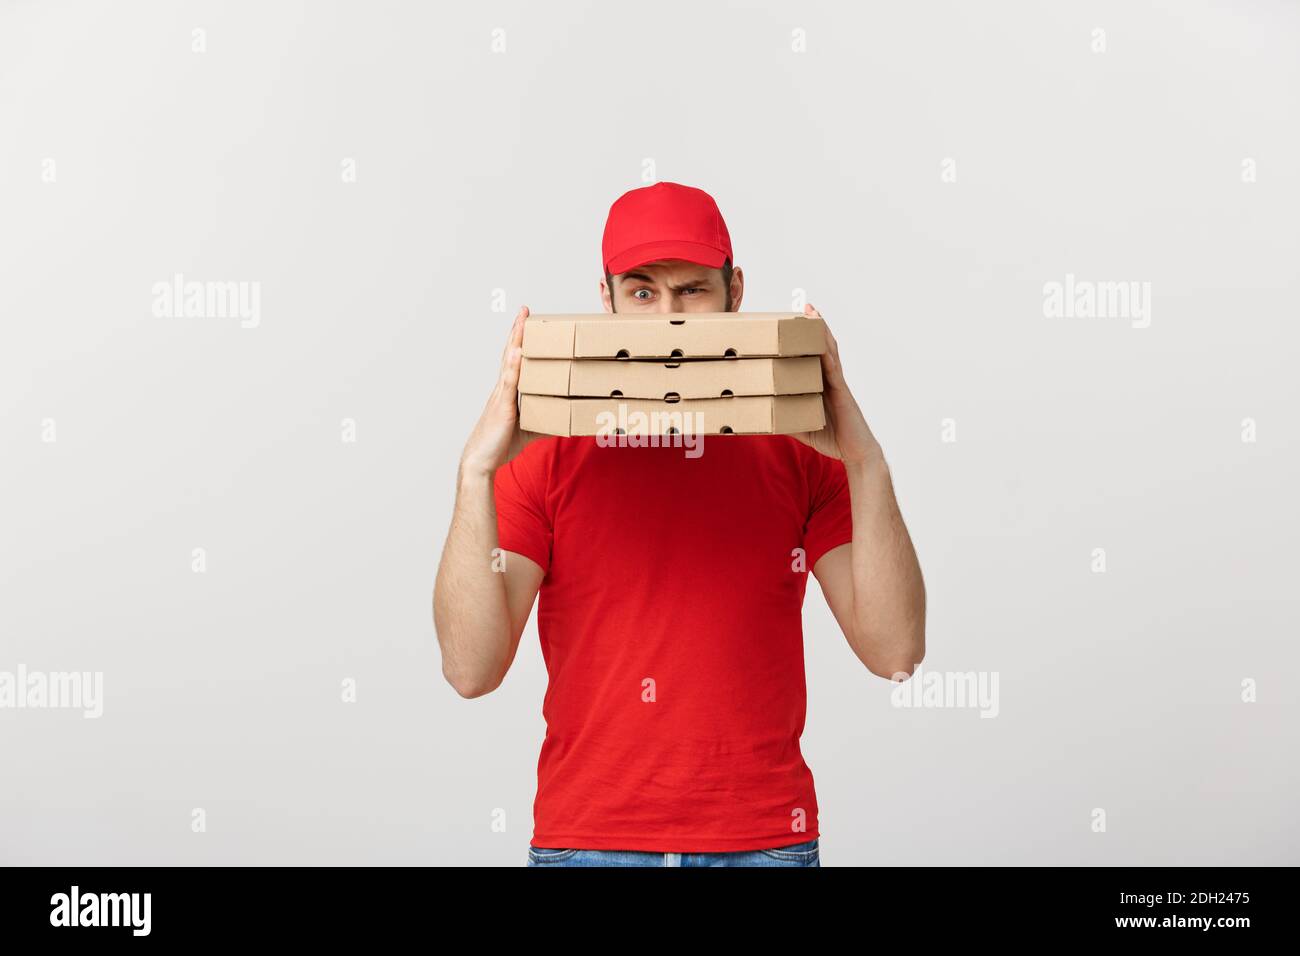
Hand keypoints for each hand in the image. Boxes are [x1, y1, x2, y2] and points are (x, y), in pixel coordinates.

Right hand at [459, 306, 542, 477]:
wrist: (480, 461)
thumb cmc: (499, 445)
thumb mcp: (528, 432)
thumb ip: (543, 422)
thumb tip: (563, 423)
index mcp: (508, 392)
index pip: (514, 361)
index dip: (519, 341)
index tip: (526, 322)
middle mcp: (503, 388)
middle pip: (510, 353)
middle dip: (518, 332)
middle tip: (525, 311)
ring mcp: (501, 395)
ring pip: (509, 362)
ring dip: (516, 340)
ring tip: (523, 320)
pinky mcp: (502, 405)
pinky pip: (509, 382)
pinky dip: (513, 365)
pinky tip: (518, 350)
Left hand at [791, 304, 881, 464]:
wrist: (856, 452)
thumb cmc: (833, 439)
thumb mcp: (801, 428)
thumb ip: (785, 420)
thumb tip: (764, 419)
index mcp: (820, 385)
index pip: (812, 357)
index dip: (804, 339)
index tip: (795, 321)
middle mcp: (830, 380)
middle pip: (822, 347)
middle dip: (814, 327)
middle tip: (804, 306)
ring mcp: (837, 384)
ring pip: (830, 352)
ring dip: (821, 331)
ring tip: (813, 313)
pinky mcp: (842, 392)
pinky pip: (834, 369)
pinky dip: (828, 354)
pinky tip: (822, 342)